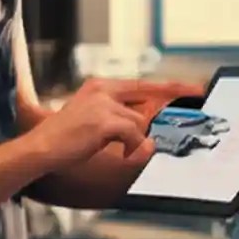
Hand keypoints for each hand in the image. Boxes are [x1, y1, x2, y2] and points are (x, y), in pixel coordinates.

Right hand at [26, 78, 202, 170]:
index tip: (191, 87)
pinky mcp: (104, 120)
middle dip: (172, 96)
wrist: (41, 147)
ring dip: (135, 140)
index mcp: (100, 86)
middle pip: (148, 94)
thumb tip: (146, 128)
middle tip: (196, 93)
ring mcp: (103, 103)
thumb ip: (119, 118)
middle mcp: (103, 89)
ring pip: (139, 122)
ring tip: (119, 149)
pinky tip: (121, 153)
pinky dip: (132, 148)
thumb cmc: (65, 138)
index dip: (168, 87)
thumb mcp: (93, 119)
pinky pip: (133, 135)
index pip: (141, 84)